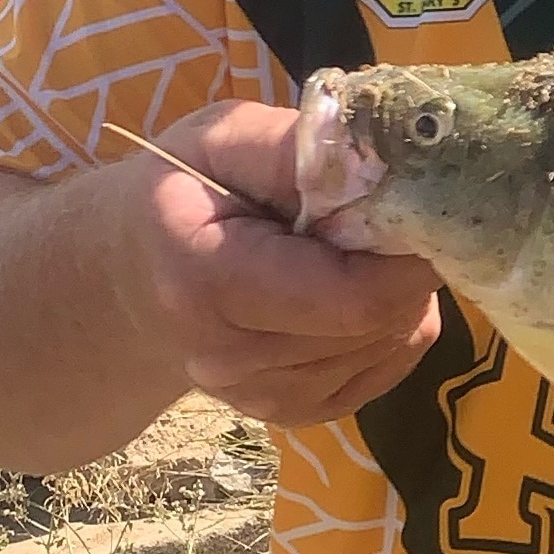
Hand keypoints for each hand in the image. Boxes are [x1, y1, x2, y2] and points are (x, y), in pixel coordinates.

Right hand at [111, 100, 440, 428]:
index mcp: (208, 282)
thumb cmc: (184, 191)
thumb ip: (295, 149)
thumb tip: (381, 166)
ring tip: (351, 248)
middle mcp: (230, 358)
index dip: (407, 252)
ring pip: (391, 342)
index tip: (418, 204)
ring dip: (400, 291)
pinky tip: (350, 286)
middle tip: (383, 215)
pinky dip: (392, 323)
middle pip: (376, 322)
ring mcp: (261, 397)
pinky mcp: (293, 414)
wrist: (134, 274)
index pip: (350, 297)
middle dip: (405, 264)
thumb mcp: (221, 139)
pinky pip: (389, 364)